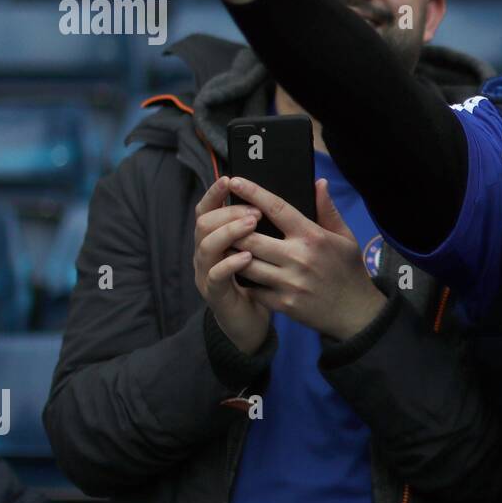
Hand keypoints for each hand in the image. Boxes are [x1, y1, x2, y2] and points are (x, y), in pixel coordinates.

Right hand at [193, 177, 271, 354]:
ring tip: (252, 225)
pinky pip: (215, 275)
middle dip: (229, 212)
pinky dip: (230, 263)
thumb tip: (297, 190)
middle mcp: (206, 253)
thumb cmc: (262, 282)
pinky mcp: (215, 294)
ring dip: (229, 232)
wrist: (253, 322)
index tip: (230, 180)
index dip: (215, 193)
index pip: (208, 209)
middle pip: (204, 222)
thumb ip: (276, 223)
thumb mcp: (272, 250)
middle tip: (255, 210)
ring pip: (206, 245)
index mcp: (216, 238)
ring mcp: (207, 273)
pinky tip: (247, 257)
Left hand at [227, 176, 388, 339]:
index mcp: (313, 236)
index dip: (253, 192)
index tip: (235, 181)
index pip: (277, 208)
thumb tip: (318, 183)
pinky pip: (252, 288)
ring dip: (232, 254)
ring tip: (225, 245)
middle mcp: (298, 257)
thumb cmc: (349, 271)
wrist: (356, 313)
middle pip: (250, 237)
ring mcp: (289, 282)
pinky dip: (243, 279)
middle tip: (223, 220)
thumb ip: (327, 210)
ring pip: (245, 263)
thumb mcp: (345, 237)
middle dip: (232, 227)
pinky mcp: (283, 303)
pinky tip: (239, 272)